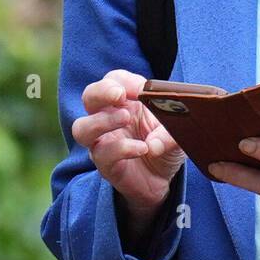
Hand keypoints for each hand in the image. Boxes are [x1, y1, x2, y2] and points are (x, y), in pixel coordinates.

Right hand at [73, 68, 185, 213]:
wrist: (163, 179)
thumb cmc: (164, 145)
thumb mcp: (177, 133)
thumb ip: (170, 133)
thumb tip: (155, 143)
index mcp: (126, 101)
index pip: (114, 80)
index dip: (124, 81)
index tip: (142, 88)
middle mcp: (108, 118)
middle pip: (90, 96)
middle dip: (101, 92)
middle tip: (119, 95)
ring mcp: (103, 142)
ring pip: (82, 128)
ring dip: (102, 121)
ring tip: (125, 119)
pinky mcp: (105, 165)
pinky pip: (103, 154)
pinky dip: (122, 149)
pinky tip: (144, 148)